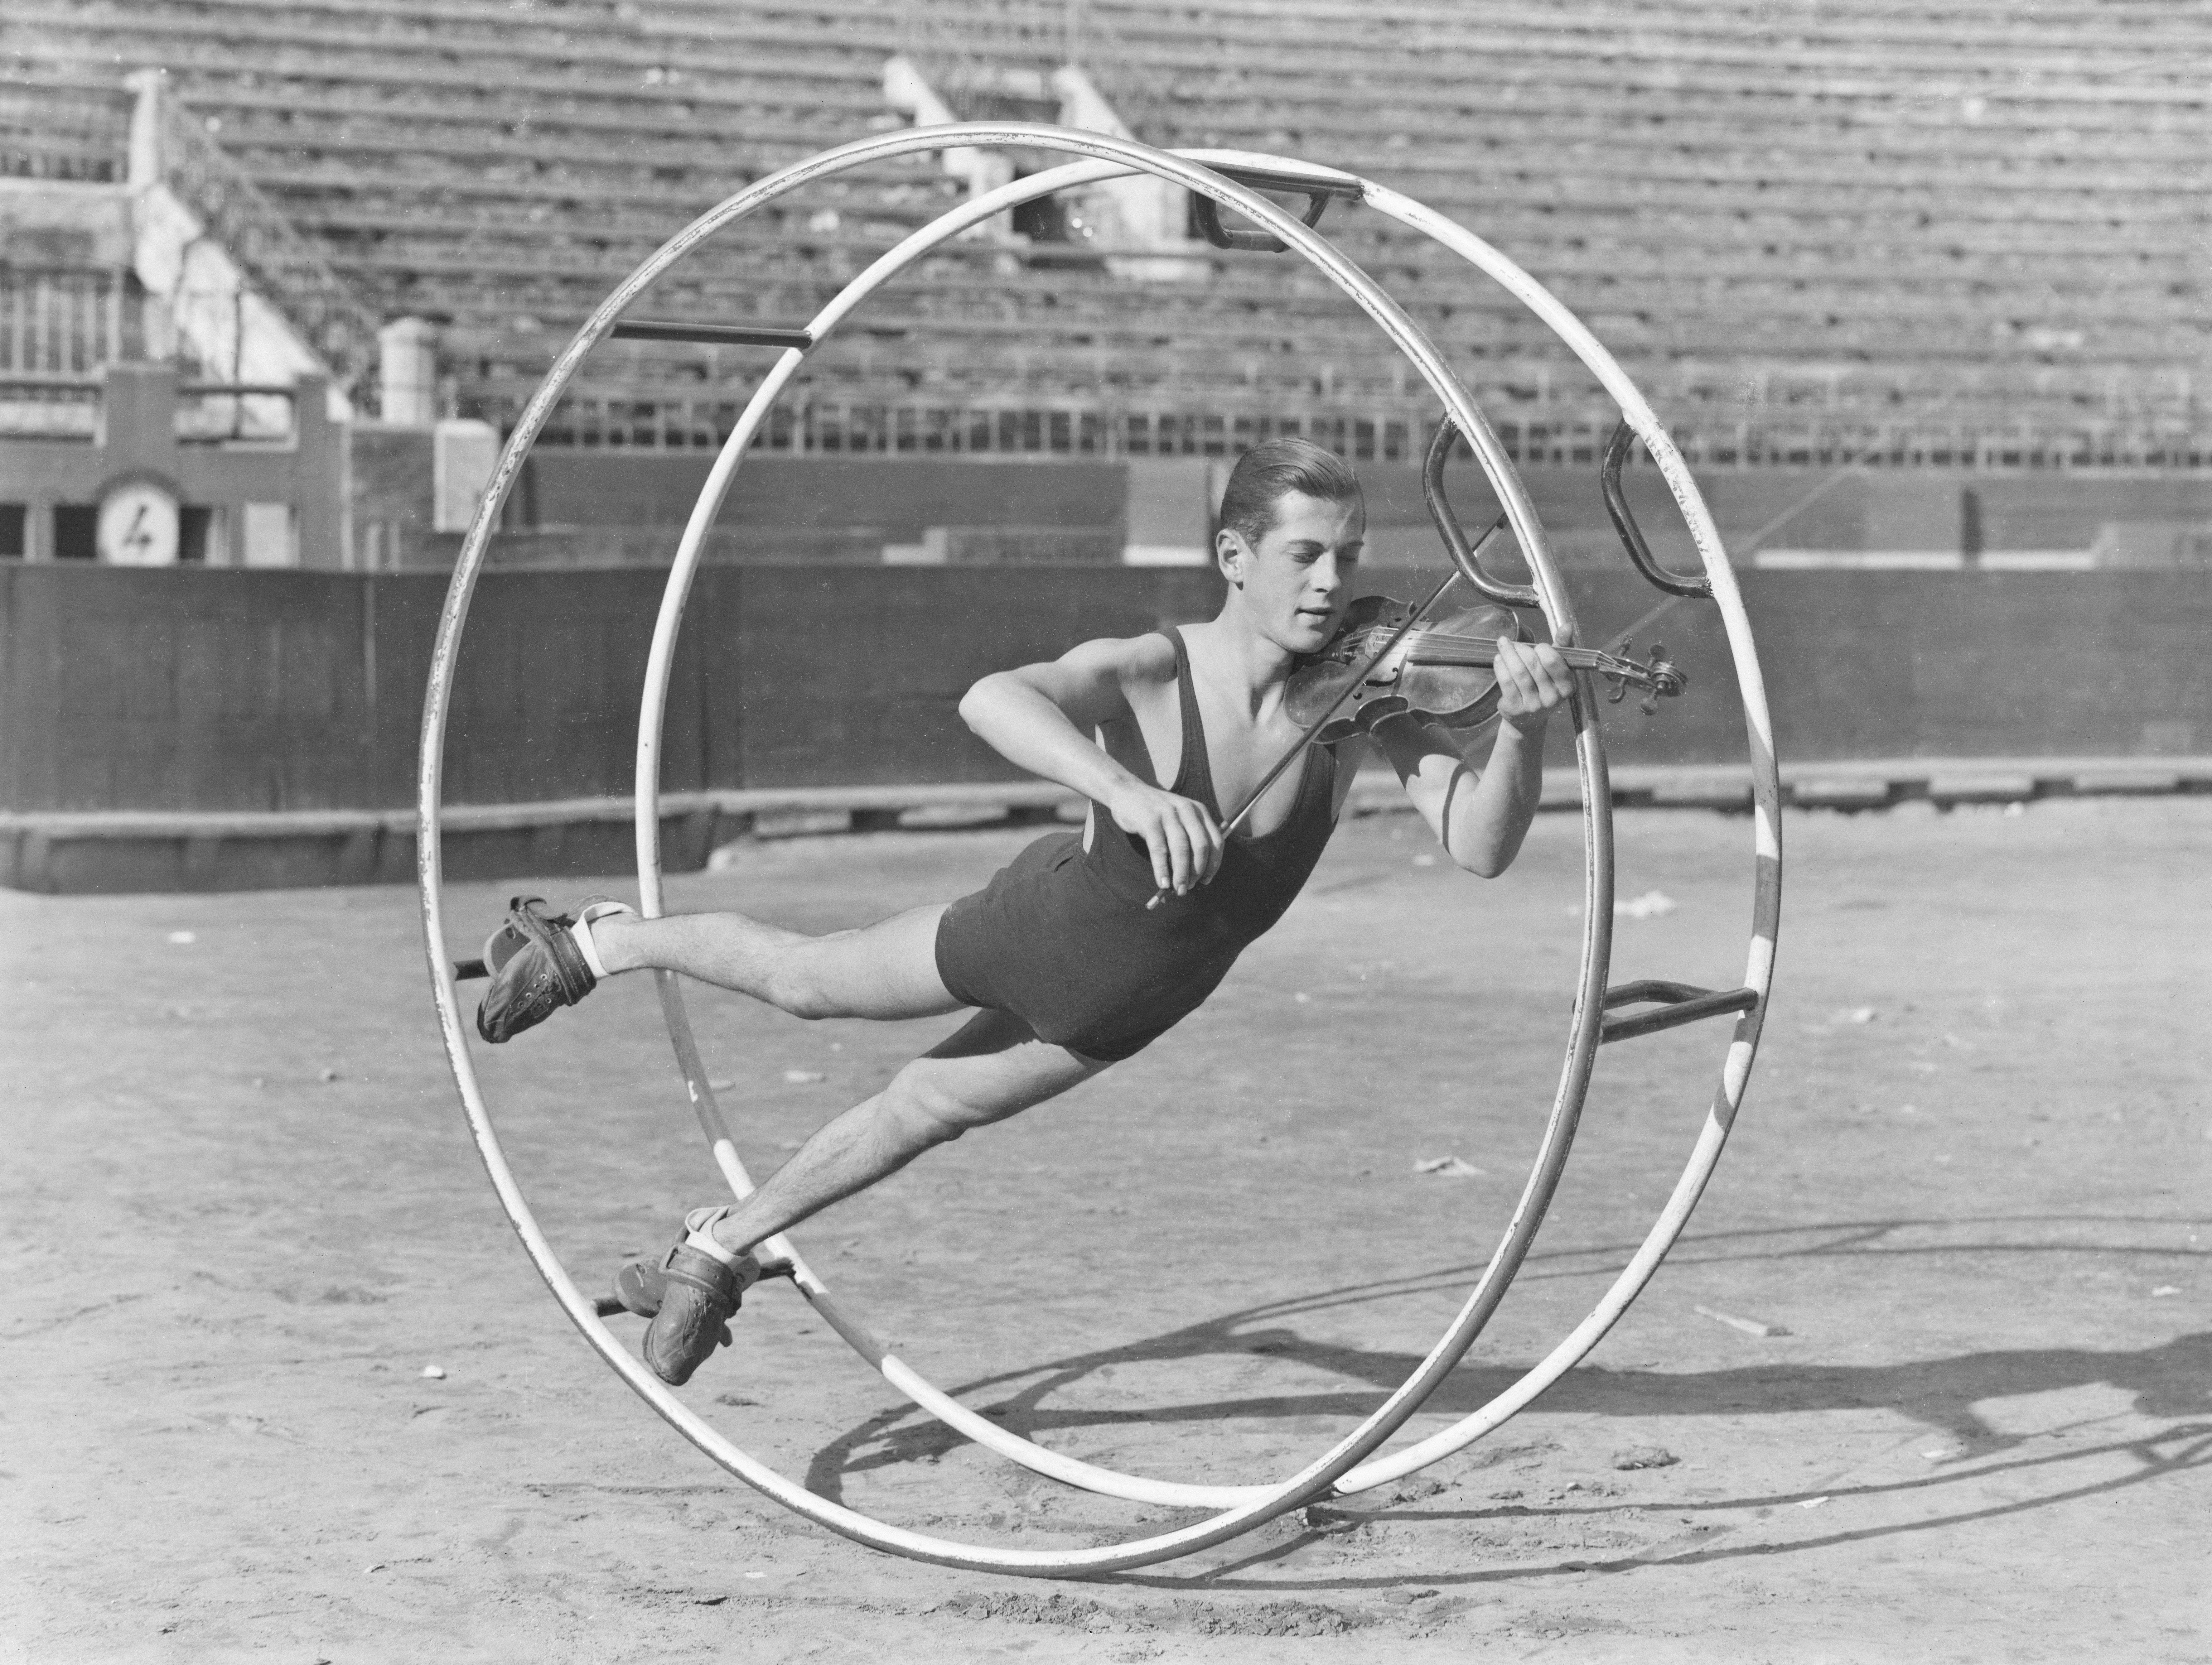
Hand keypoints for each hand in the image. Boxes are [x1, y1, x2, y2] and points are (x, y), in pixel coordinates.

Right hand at [1108, 781, 1223, 897]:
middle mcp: (1187, 810)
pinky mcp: (1150, 820)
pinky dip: (1162, 869)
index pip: (1216, 840)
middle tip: (1190, 887)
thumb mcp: (1179, 816)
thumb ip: (1189, 837)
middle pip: (1201, 846)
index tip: (1206, 880)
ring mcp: (1168, 814)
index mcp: (1199, 811)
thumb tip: (1194, 873)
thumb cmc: (1155, 810)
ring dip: (1182, 874)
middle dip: (1198, 871)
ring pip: (1181, 849)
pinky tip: (1163, 882)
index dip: (1213, 864)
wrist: (1126, 791)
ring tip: (1179, 889)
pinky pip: (1159, 849)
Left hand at [1493, 639, 1574, 733]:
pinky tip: (1498, 658)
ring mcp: (1533, 705)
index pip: (1553, 660)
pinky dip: (1500, 666)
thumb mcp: (1556, 668)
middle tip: (1511, 642)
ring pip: (1518, 672)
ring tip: (1503, 644)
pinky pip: (1506, 681)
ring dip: (1508, 653)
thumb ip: (1562, 647)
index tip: (1537, 647)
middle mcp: (1552, 698)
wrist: (1529, 720)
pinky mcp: (1515, 708)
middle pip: (1533, 664)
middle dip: (1520, 648)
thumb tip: (1567, 625)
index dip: (1542, 649)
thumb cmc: (1543, 686)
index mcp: (1567, 686)